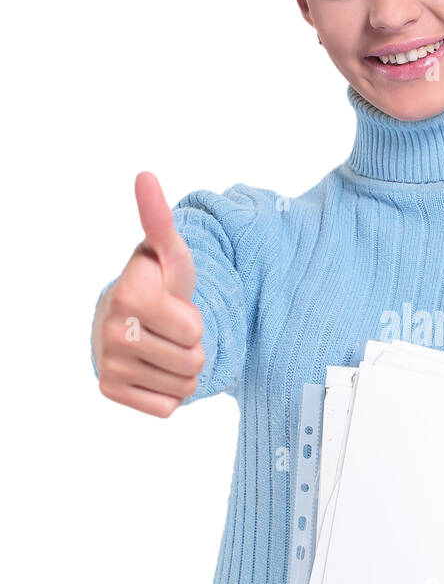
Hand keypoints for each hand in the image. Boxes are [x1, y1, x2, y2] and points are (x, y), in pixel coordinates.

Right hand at [92, 171, 205, 416]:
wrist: (128, 318)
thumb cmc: (158, 283)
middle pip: (192, 362)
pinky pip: (167, 407)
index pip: (194, 330)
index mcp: (129, 295)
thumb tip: (146, 176)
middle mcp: (111, 331)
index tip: (174, 306)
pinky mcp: (111, 391)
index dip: (194, 320)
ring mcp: (109, 363)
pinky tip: (155, 368)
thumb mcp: (169, 253)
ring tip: (165, 346)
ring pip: (183, 386)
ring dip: (183, 369)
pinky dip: (169, 392)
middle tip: (171, 330)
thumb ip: (160, 219)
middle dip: (192, 347)